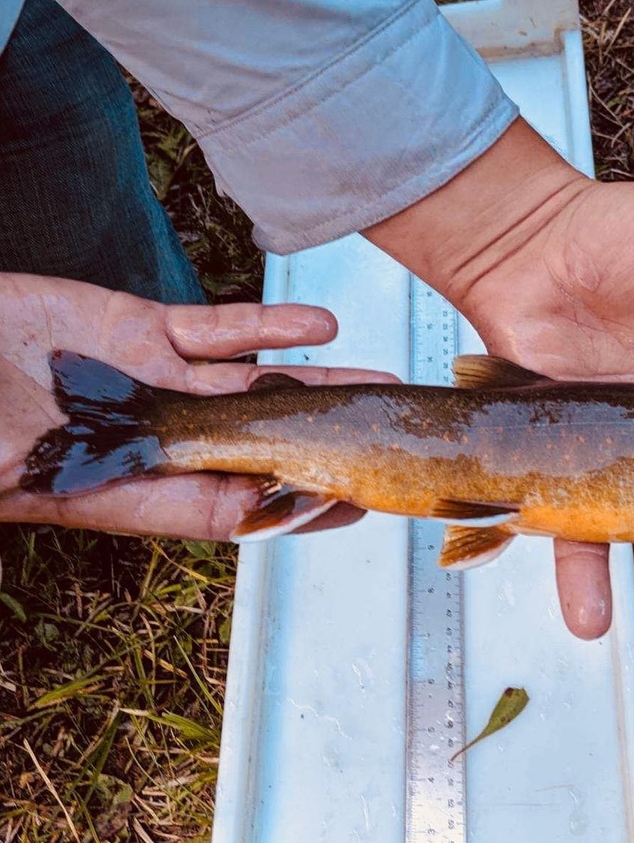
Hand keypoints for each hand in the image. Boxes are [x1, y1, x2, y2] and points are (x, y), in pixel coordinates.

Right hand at [0, 273, 391, 537]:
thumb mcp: (29, 477)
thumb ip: (106, 493)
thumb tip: (212, 516)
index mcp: (139, 488)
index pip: (236, 506)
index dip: (296, 508)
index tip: (353, 504)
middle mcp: (163, 436)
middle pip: (264, 442)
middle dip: (328, 440)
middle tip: (388, 435)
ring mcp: (158, 380)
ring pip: (256, 384)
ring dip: (318, 382)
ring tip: (376, 379)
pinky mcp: (143, 329)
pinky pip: (219, 329)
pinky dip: (269, 326)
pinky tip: (319, 326)